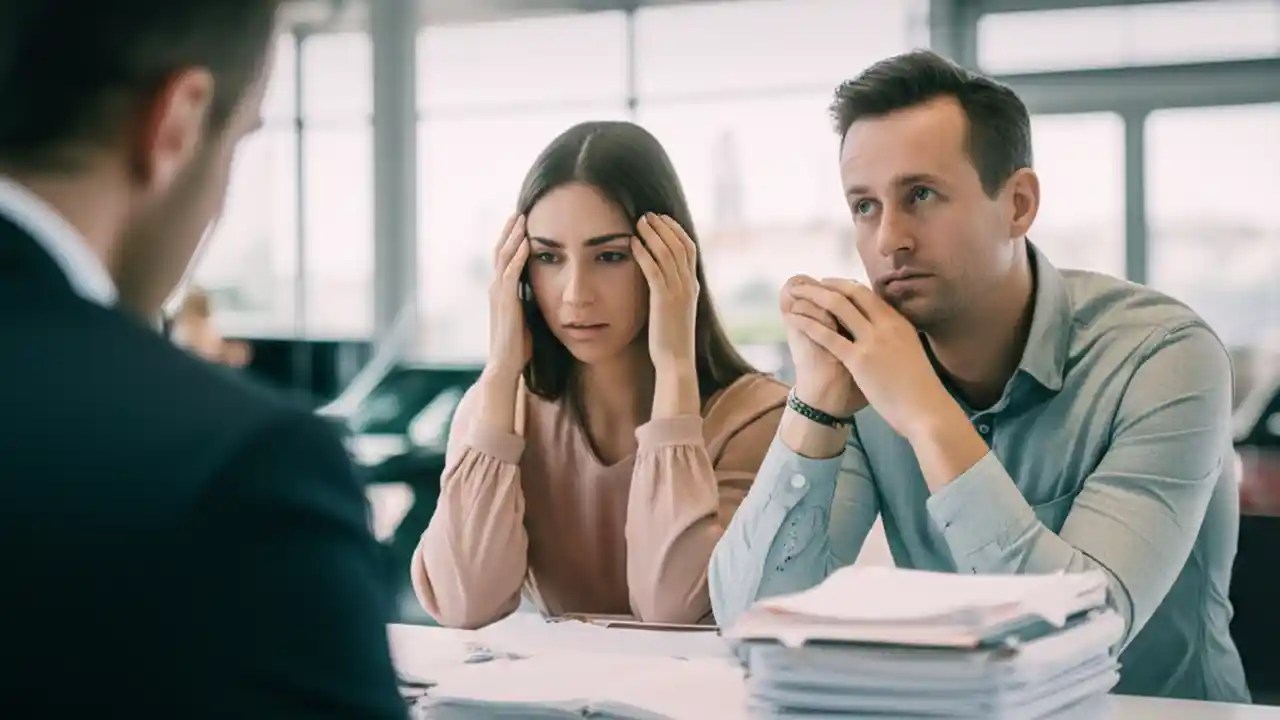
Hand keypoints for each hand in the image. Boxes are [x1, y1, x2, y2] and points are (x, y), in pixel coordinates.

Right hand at [485, 213, 530, 379]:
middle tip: (520, 211)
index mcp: (500, 291)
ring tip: (522, 219)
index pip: (503, 258)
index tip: (521, 224)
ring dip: (513, 237)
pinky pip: (511, 274)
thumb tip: (541, 291)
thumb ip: (528, 301)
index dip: (511, 240)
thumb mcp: (525, 317)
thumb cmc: (517, 346)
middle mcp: (496, 289)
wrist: (504, 366)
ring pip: (503, 258)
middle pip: (500, 251)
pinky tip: (527, 243)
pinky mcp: (506, 303)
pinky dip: (518, 256)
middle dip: (510, 231)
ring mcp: (498, 295)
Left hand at [632, 213, 698, 373]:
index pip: (689, 248)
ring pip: (667, 252)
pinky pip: (654, 269)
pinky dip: (643, 252)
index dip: (675, 230)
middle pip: (679, 245)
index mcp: (692, 285)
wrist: (677, 360)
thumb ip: (671, 293)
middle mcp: (688, 284)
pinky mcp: (664, 299)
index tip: (662, 219)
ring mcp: (678, 291)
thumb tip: (660, 280)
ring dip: (653, 234)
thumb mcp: (676, 311)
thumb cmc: (671, 339)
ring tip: (639, 221)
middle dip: (663, 226)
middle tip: (648, 214)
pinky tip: (632, 243)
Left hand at [787, 279, 954, 441]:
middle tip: (809, 284)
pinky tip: (794, 318)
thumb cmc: (920, 389)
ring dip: (813, 296)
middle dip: (827, 285)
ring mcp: (873, 340)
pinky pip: (828, 335)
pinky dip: (808, 323)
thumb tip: (888, 335)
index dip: (845, 286)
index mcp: (899, 322)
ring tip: (796, 292)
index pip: (869, 294)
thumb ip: (897, 338)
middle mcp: (886, 324)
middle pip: (852, 293)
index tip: (830, 284)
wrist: (927, 409)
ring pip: (837, 306)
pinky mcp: (860, 359)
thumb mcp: (910, 352)